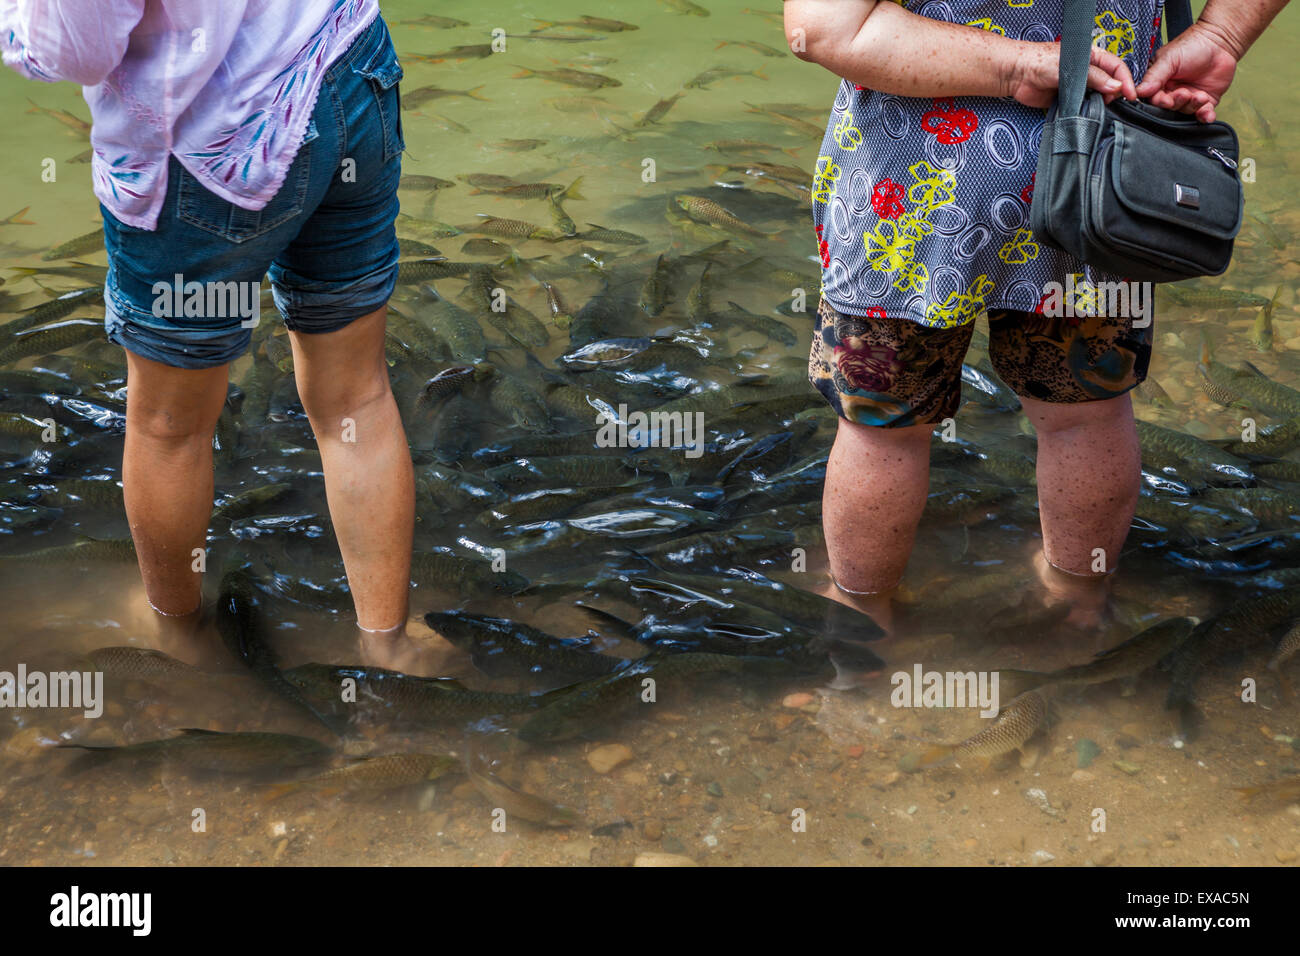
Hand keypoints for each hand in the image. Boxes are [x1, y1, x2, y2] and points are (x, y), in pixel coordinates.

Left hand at [1006, 41, 1137, 109]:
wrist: (1016, 75)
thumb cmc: (1040, 61)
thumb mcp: (1073, 66)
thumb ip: (1095, 77)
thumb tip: (1116, 87)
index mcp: (1093, 57)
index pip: (1117, 67)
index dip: (1126, 80)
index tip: (1131, 95)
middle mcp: (1089, 71)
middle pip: (1111, 83)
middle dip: (1115, 94)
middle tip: (1114, 104)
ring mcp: (1079, 86)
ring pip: (1098, 96)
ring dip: (1102, 104)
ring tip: (1102, 110)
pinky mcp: (1069, 99)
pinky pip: (1083, 107)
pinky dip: (1088, 112)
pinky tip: (1089, 116)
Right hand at [1135, 23, 1237, 121]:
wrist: (1221, 41)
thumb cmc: (1193, 45)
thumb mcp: (1169, 59)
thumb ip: (1154, 76)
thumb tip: (1139, 91)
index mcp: (1159, 82)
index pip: (1153, 99)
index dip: (1160, 102)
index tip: (1166, 100)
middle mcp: (1172, 92)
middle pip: (1169, 108)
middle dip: (1177, 103)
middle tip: (1185, 94)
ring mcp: (1188, 97)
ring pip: (1185, 112)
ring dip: (1193, 107)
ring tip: (1201, 96)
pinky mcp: (1205, 101)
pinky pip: (1203, 114)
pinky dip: (1205, 116)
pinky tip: (1208, 114)